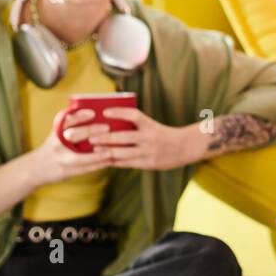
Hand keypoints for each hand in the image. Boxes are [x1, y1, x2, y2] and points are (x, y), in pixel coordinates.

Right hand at [31, 109, 114, 184]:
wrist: (36, 167)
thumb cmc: (53, 146)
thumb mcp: (57, 133)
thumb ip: (72, 125)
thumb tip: (98, 114)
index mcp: (56, 132)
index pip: (66, 120)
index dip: (79, 116)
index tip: (93, 112)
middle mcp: (56, 144)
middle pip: (73, 136)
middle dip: (90, 131)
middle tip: (107, 128)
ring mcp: (60, 159)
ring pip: (79, 158)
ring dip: (96, 155)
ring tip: (110, 151)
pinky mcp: (64, 171)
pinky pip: (82, 169)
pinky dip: (96, 166)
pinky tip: (108, 162)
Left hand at [87, 107, 202, 170]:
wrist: (185, 147)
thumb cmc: (163, 134)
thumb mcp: (152, 125)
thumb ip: (136, 125)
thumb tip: (112, 121)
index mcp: (150, 125)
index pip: (132, 115)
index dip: (118, 113)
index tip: (104, 112)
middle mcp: (149, 137)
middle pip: (123, 137)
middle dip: (105, 138)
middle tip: (91, 137)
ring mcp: (148, 152)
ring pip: (123, 153)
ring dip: (106, 151)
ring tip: (94, 150)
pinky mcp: (148, 164)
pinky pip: (127, 163)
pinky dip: (114, 162)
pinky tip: (104, 160)